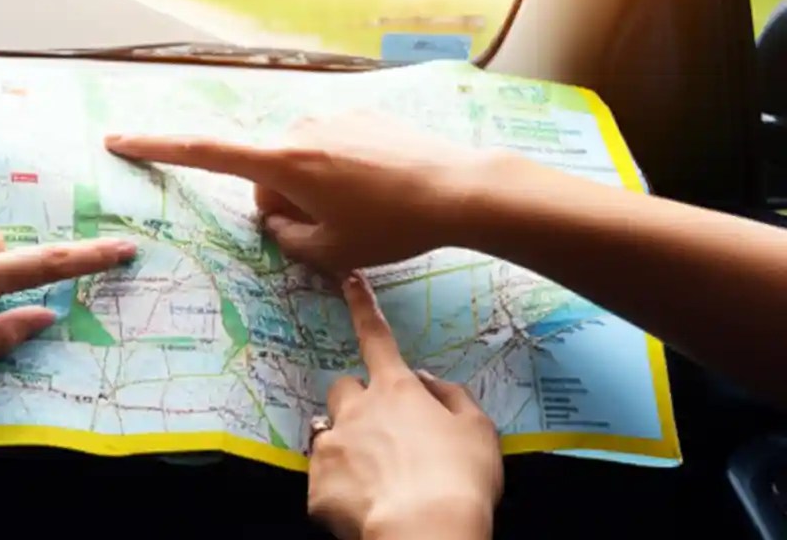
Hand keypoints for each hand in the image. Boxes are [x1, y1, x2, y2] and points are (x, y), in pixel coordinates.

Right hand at [105, 111, 492, 272]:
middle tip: (331, 229)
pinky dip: (341, 171)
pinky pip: (330, 148)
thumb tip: (274, 215)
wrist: (458, 189)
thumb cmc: (391, 226)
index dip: (156, 149)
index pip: (204, 154)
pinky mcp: (360, 114)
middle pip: (264, 173)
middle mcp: (299, 129)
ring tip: (364, 209)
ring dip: (313, 187)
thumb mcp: (328, 251)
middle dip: (284, 202)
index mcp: (282, 162)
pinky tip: (379, 188)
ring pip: (298, 161)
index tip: (117, 139)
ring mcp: (331, 118)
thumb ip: (284, 235)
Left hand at [308, 272, 501, 539]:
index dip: (363, 307)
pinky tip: (367, 508)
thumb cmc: (461, 480)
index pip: (376, 338)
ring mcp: (331, 446)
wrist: (424, 530)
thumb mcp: (478, 431)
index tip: (348, 279)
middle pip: (343, 390)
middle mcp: (357, 410)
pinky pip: (324, 482)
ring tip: (377, 479)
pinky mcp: (316, 486)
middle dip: (357, 404)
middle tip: (383, 435)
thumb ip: (451, 397)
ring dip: (348, 448)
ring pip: (328, 434)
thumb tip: (430, 382)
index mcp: (397, 391)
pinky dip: (341, 492)